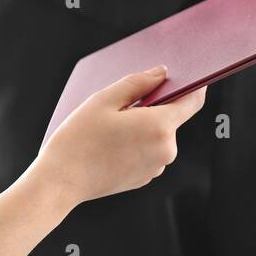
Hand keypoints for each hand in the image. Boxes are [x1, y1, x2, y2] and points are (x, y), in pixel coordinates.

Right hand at [30, 66, 206, 208]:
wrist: (61, 181)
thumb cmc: (78, 139)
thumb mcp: (104, 100)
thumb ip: (138, 83)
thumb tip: (161, 74)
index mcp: (160, 127)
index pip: (192, 101)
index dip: (195, 86)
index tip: (192, 75)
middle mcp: (166, 150)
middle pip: (171, 118)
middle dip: (154, 108)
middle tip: (124, 104)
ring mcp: (156, 167)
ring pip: (158, 136)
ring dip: (143, 127)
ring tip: (112, 127)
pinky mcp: (145, 178)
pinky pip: (148, 152)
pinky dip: (137, 144)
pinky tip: (112, 144)